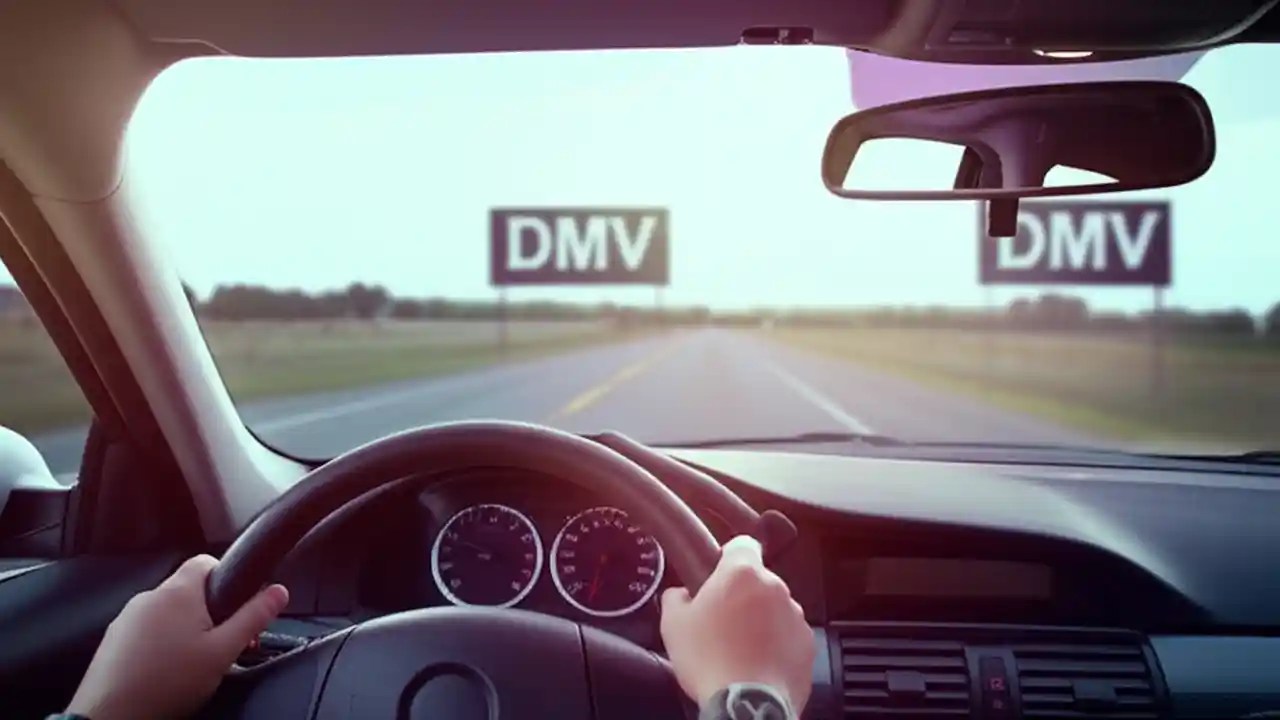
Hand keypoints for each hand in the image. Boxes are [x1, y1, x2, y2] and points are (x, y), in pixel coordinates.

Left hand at [67, 555, 288, 719]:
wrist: (111, 717)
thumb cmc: (168, 684)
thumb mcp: (223, 652)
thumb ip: (253, 618)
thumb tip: (278, 591)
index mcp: (178, 592)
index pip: (206, 561)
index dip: (227, 578)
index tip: (237, 607)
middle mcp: (148, 597)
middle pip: (189, 591)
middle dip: (211, 613)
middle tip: (225, 645)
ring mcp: (126, 619)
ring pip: (168, 612)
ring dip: (186, 629)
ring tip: (196, 663)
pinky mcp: (113, 641)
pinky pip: (146, 630)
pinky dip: (161, 643)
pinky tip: (168, 671)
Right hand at [660, 535, 814, 713]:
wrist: (746, 704)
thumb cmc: (709, 660)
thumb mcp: (673, 624)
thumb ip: (676, 597)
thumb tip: (681, 594)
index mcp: (742, 573)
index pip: (742, 544)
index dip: (729, 557)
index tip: (719, 572)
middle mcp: (775, 587)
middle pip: (758, 580)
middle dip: (742, 594)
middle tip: (721, 619)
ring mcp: (795, 616)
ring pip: (775, 607)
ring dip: (760, 619)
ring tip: (739, 646)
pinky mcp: (807, 643)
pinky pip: (789, 634)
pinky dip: (777, 643)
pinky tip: (757, 662)